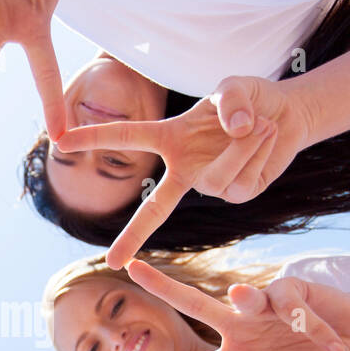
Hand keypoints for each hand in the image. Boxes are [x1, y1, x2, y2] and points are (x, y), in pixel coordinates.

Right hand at [56, 76, 313, 266]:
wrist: (287, 117)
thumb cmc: (251, 101)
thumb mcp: (237, 88)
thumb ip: (231, 101)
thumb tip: (236, 130)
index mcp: (172, 139)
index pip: (127, 139)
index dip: (94, 138)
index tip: (61, 142)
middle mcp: (186, 169)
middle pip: (154, 208)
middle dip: (133, 235)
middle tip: (112, 262)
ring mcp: (211, 184)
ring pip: (218, 177)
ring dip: (244, 145)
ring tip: (261, 123)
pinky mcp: (239, 193)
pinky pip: (242, 180)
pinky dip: (260, 153)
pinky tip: (269, 137)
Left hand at [115, 259, 349, 350]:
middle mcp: (240, 328)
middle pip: (194, 305)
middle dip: (162, 287)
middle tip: (131, 268)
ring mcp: (262, 306)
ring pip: (245, 297)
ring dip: (246, 299)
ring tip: (245, 298)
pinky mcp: (289, 288)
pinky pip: (290, 302)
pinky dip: (307, 320)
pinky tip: (328, 341)